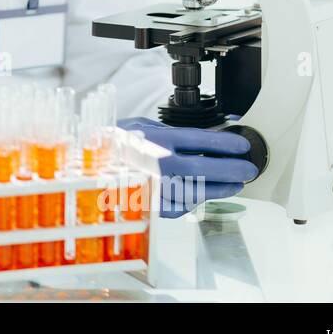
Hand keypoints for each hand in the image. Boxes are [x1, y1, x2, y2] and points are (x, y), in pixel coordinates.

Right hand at [117, 117, 257, 217]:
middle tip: (248, 169)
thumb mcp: (137, 126)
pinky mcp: (149, 207)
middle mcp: (157, 165)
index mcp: (155, 140)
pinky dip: (195, 202)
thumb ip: (168, 130)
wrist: (84, 170)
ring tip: (235, 184)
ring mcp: (154, 188)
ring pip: (198, 191)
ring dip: (221, 188)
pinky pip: (180, 208)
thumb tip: (203, 136)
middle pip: (207, 167)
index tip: (241, 147)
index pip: (202, 141)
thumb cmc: (108, 146)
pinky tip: (204, 196)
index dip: (227, 145)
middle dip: (233, 169)